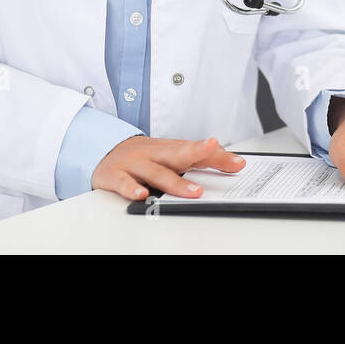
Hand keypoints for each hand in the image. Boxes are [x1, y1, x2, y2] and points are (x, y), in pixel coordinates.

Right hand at [90, 136, 243, 200]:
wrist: (106, 150)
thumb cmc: (145, 155)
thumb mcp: (172, 154)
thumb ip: (202, 159)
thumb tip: (235, 163)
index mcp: (171, 149)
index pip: (198, 151)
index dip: (218, 156)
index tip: (239, 163)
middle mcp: (156, 154)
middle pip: (179, 153)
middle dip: (198, 152)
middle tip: (213, 150)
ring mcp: (136, 163)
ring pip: (156, 172)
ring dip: (175, 182)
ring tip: (193, 191)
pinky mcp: (116, 174)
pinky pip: (124, 183)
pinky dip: (132, 188)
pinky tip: (143, 195)